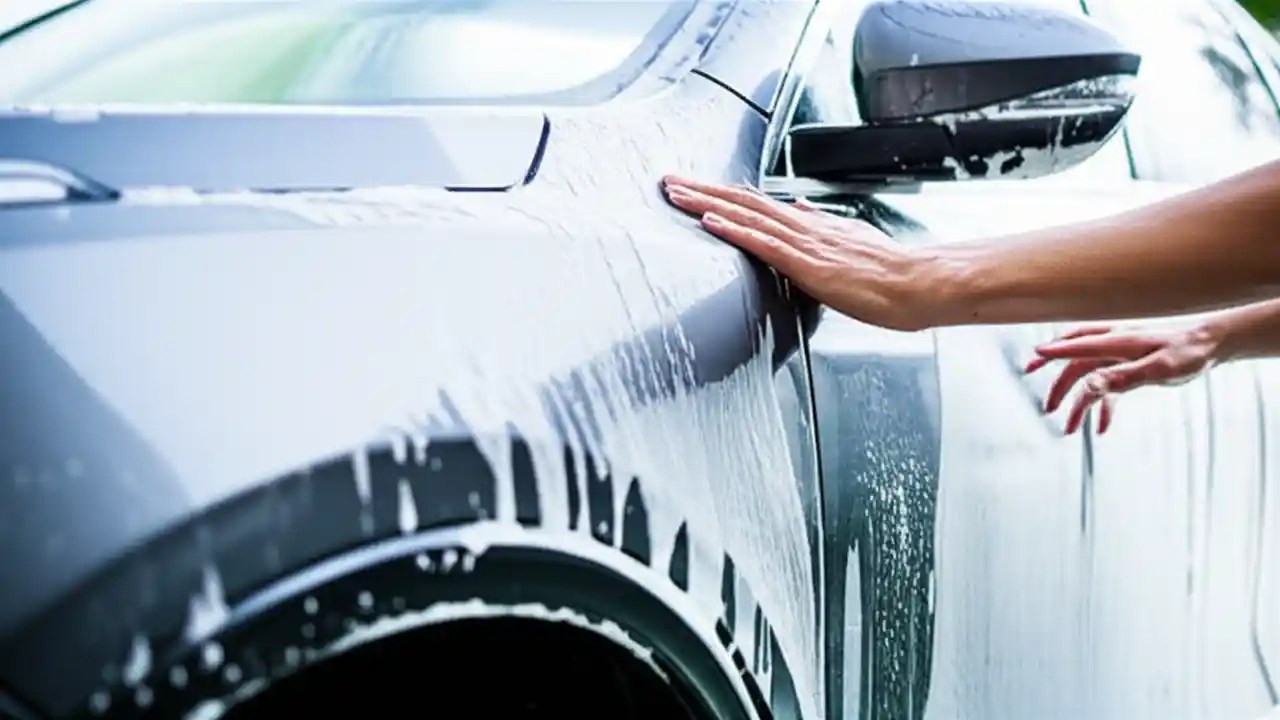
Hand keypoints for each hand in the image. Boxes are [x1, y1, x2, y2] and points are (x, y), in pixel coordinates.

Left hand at [662, 175, 937, 330]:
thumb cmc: (890, 273)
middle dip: (703, 190)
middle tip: (670, 180)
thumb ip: (821, 225)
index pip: (759, 203)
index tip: (696, 187)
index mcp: (812, 225)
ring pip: (747, 216)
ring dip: (707, 203)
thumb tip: (800, 208)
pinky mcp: (808, 265)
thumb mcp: (851, 240)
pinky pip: (764, 243)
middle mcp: (804, 227)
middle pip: (744, 201)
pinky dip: (734, 230)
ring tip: (677, 194)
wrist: (917, 285)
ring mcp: (805, 244)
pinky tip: (710, 221)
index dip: (724, 194)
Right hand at [1025, 325, 1221, 434]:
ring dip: (1079, 402)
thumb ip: (1122, 377)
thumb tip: (1090, 385)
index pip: (1076, 346)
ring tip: (1070, 427)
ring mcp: (1120, 354)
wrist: (1211, 344)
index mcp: (1116, 341)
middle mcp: (1112, 344)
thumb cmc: (1187, 353)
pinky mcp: (1129, 365)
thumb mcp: (1158, 368)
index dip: (1052, 353)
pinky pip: (1108, 386)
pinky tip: (1103, 426)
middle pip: (1075, 364)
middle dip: (1059, 385)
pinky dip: (1103, 405)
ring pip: (1089, 377)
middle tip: (1048, 407)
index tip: (1032, 359)